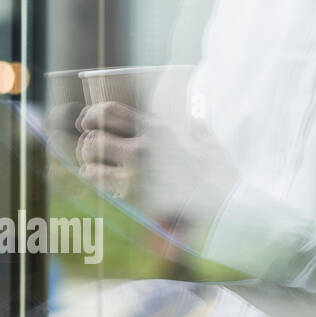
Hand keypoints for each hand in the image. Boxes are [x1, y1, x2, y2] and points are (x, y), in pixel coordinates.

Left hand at [76, 100, 236, 232]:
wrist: (225, 205)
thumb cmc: (219, 175)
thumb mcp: (208, 141)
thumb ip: (193, 127)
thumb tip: (191, 120)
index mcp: (159, 129)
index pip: (109, 111)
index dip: (92, 115)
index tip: (90, 122)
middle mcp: (143, 148)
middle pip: (93, 138)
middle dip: (89, 143)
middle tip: (94, 149)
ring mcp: (137, 174)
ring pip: (90, 163)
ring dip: (90, 164)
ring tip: (98, 168)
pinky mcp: (134, 197)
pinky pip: (99, 185)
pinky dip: (97, 182)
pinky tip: (108, 183)